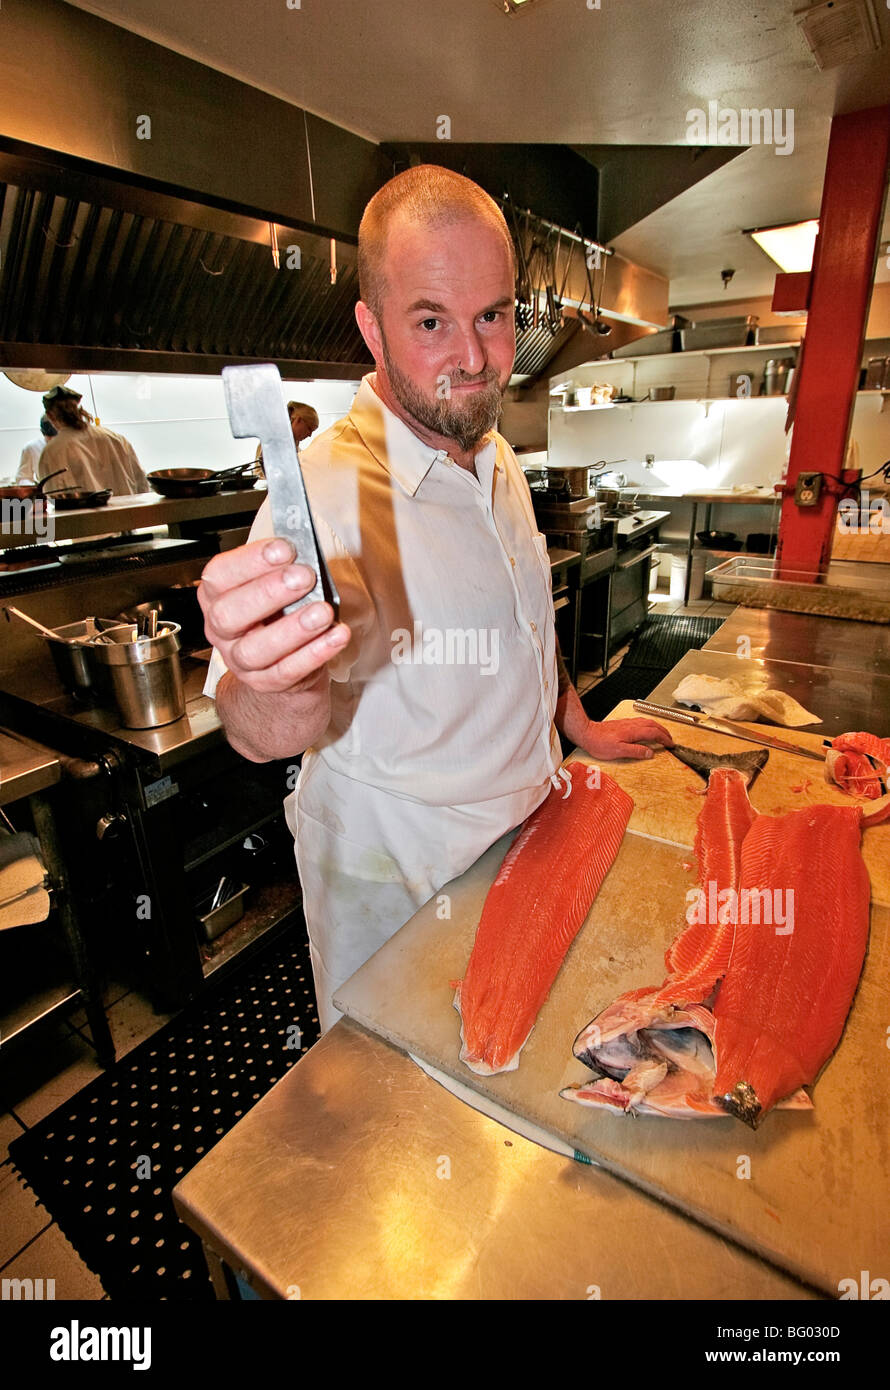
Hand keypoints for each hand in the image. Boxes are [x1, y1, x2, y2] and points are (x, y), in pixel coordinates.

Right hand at [198, 538, 349, 694]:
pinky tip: (335, 635)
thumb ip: (284, 569)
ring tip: (322, 612)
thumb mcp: (276, 586)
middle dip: (268, 592)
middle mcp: (222, 630)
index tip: (285, 549)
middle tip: (304, 576)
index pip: (219, 576)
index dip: (250, 561)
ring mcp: (240, 660)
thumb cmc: (279, 614)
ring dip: (292, 628)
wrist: (283, 665)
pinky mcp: (266, 682)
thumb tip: (307, 552)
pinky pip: (287, 671)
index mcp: (217, 596)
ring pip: (256, 649)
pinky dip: (314, 653)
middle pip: (229, 614)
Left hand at [581, 717, 673, 761]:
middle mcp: (632, 725)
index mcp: (633, 731)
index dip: (664, 739)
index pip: (654, 733)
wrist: (587, 733)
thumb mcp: (618, 751)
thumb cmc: (600, 743)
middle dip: (664, 732)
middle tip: (670, 740)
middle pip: (654, 725)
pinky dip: (650, 725)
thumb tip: (650, 753)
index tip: (670, 744)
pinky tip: (648, 729)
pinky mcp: (623, 723)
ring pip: (648, 722)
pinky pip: (642, 722)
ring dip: (658, 727)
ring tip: (663, 734)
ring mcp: (628, 723)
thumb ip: (636, 751)